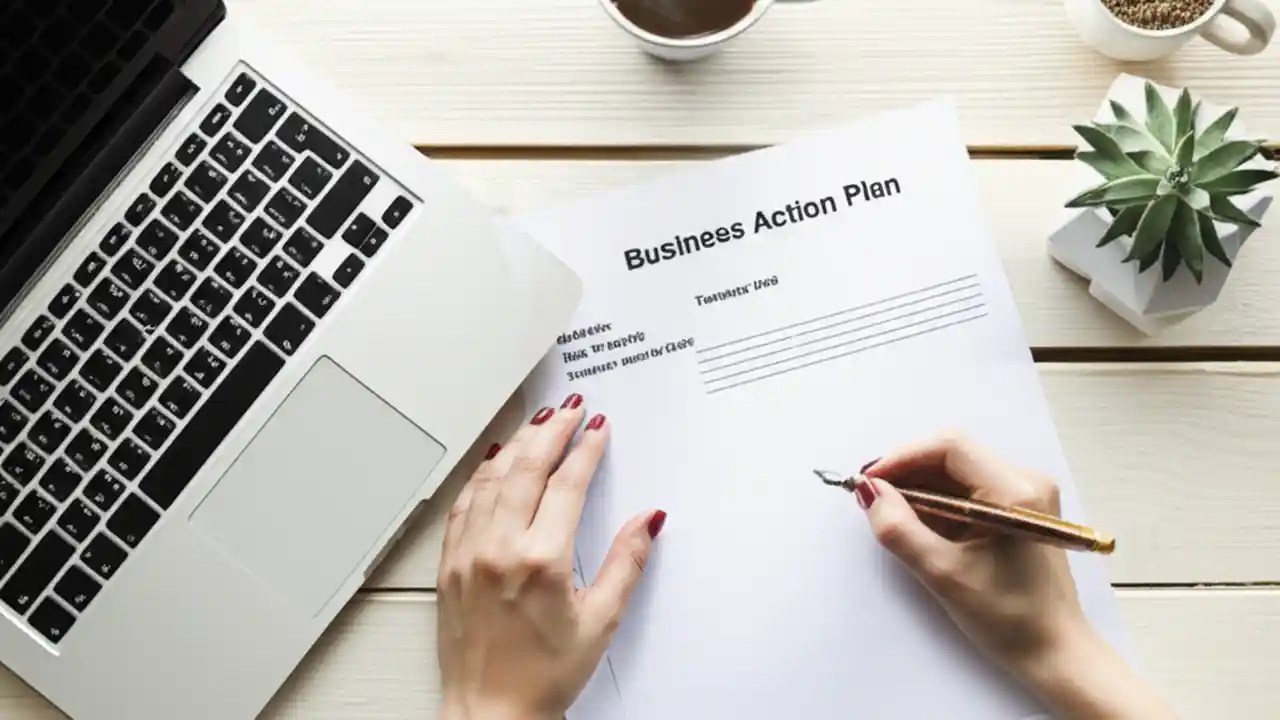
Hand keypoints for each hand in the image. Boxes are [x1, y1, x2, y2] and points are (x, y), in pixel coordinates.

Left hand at [437, 395, 665, 719]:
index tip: (598, 430)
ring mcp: (467, 554)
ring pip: (491, 478)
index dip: (586, 450)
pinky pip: (463, 503)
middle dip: (552, 431)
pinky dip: (481, 475)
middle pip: (527, 467)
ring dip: (517, 443)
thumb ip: (626, 563)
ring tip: (538, 423)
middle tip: (571, 410)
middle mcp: (498, 550)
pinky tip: (493, 462)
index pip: (567, 484)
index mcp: (539, 561)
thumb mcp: (600, 622)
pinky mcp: (448, 565)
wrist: (490, 712)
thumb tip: (647, 521)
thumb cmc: (540, 677)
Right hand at [857, 432, 1175, 718]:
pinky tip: (922, 525)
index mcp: (1016, 493)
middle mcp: (1027, 482)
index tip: (869, 482)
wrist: (1055, 651)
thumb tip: (870, 492)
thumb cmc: (1010, 619)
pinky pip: (970, 489)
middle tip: (873, 498)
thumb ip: (900, 529)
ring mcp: (1026, 494)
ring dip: (921, 488)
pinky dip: (940, 502)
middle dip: (908, 472)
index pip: (950, 447)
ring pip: (958, 471)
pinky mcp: (1020, 508)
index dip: (903, 457)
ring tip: (893, 515)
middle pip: (953, 455)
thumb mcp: (943, 574)